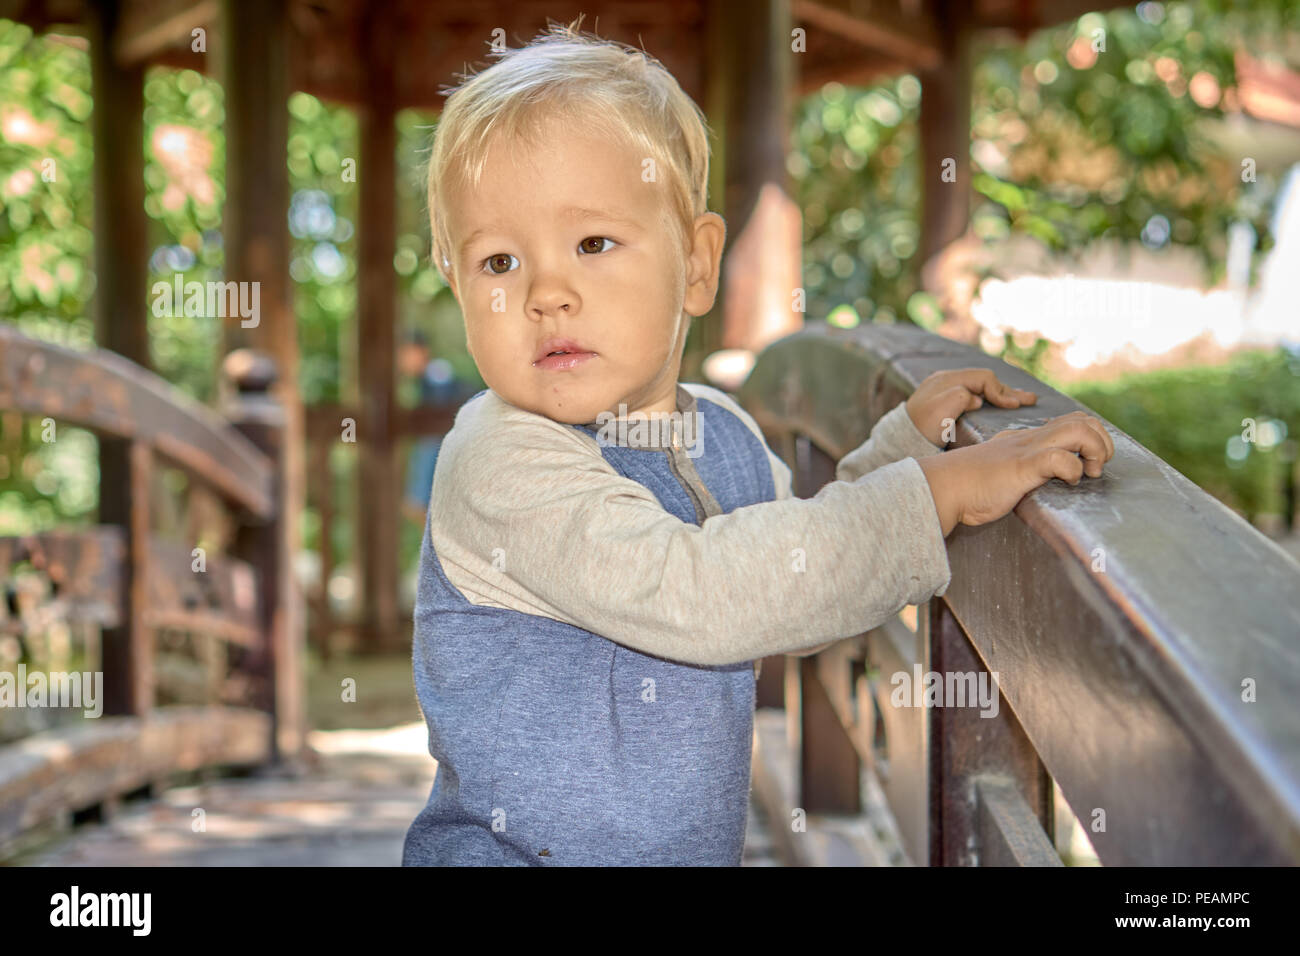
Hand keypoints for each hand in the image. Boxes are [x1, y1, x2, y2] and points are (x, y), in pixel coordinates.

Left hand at [905, 368, 1037, 445]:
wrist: (900, 441)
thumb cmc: (921, 426)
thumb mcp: (942, 408)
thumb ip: (962, 397)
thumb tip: (977, 398)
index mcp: (947, 379)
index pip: (984, 378)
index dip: (1002, 391)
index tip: (1015, 406)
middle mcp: (946, 381)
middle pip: (984, 382)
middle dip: (1007, 391)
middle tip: (1031, 400)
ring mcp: (944, 392)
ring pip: (979, 390)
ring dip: (999, 396)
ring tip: (1021, 402)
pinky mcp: (943, 406)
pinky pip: (972, 398)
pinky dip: (987, 401)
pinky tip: (997, 408)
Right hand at [917, 411, 1114, 535]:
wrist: (943, 486)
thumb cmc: (968, 486)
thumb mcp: (999, 470)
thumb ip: (1016, 469)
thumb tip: (1029, 479)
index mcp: (1026, 439)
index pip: (1069, 422)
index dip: (1090, 437)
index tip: (1088, 464)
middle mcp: (1031, 438)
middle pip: (1083, 419)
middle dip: (1102, 441)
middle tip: (1096, 467)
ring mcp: (1028, 450)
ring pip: (1079, 430)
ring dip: (1095, 450)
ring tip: (1089, 472)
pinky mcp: (1023, 466)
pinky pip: (1061, 459)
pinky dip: (1073, 470)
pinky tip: (1067, 482)